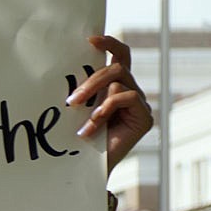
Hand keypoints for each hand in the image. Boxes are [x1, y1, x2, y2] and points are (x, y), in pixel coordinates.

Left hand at [69, 36, 152, 171]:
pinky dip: (104, 110)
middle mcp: (130, 92)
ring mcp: (139, 104)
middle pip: (116, 67)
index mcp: (116, 87)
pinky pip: (125, 98)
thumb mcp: (80, 111)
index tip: (90, 39)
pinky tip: (90, 128)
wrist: (89, 171)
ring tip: (78, 113)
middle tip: (71, 100)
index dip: (109, 44)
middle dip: (91, 79)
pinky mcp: (144, 117)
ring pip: (118, 80)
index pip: (120, 56)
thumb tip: (65, 70)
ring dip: (94, 95)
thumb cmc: (80, 141)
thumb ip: (83, 92)